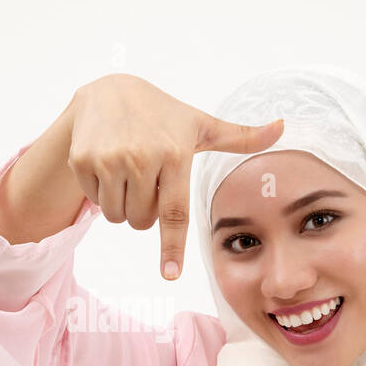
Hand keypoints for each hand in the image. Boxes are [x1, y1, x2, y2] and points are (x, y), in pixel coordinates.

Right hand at [66, 73, 284, 280]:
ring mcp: (108, 159)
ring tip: (127, 171)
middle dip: (144, 211)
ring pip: (117, 216)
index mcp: (174, 154)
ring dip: (122, 205)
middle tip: (146, 179)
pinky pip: (94, 201)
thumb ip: (240, 136)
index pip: (174, 212)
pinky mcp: (82, 161)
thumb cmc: (162, 115)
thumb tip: (283, 127)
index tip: (170, 275)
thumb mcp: (199, 125)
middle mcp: (141, 158)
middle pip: (142, 221)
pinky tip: (106, 163)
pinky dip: (100, 191)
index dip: (172, 247)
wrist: (108, 90)